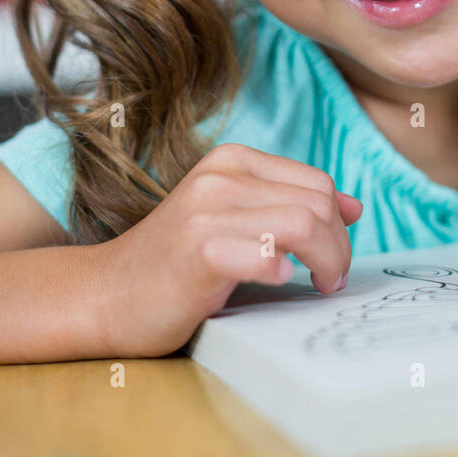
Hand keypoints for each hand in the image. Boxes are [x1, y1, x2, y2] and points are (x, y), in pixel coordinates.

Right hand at [96, 143, 362, 355]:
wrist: (103, 296)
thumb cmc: (174, 264)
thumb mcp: (236, 221)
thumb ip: (289, 206)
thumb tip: (354, 206)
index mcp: (232, 160)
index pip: (317, 182)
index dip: (338, 224)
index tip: (333, 258)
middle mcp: (220, 176)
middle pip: (317, 203)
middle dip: (338, 248)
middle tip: (330, 281)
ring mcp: (206, 211)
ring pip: (304, 224)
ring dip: (325, 262)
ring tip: (317, 287)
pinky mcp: (197, 250)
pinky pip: (263, 253)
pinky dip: (280, 269)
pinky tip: (278, 281)